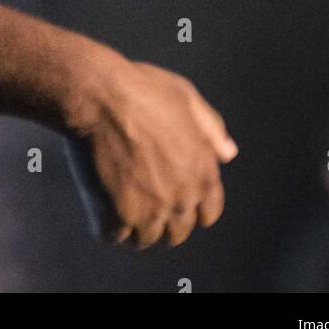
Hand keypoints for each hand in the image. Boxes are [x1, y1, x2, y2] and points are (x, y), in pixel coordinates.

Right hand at [64, 56, 237, 248]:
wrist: (99, 94)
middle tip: (140, 200)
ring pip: (144, 239)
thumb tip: (229, 153)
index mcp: (203, 172)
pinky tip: (99, 207)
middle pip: (176, 232)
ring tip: (118, 204)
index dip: (191, 207)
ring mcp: (150, 210)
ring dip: (133, 226)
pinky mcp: (117, 215)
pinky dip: (105, 226)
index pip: (207, 214)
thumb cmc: (141, 89)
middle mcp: (182, 197)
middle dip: (162, 220)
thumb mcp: (186, 97)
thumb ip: (211, 129)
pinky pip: (112, 237)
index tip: (172, 197)